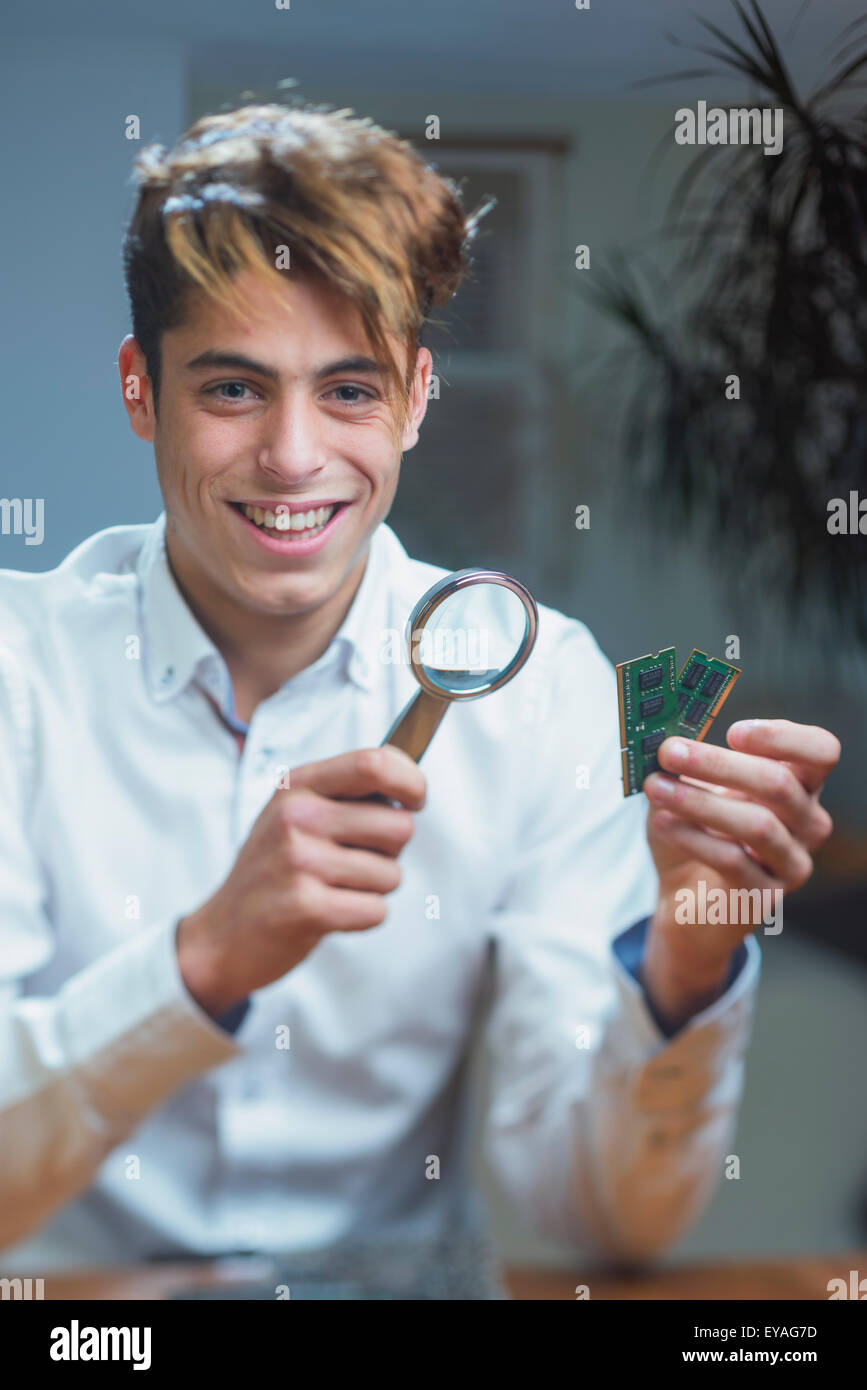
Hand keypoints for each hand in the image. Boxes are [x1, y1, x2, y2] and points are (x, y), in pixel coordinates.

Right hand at [177, 746, 425, 1019]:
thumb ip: (346, 794)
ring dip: (374, 888)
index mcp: (299, 785)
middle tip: (352, 861)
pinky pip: (376, 910)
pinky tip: (329, 913)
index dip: (411, 781)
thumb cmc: (272, 871)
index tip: (415, 800)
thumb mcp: (293, 814)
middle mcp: (297, 816)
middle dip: (391, 851)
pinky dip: (363, 917)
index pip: (375, 763)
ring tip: (333, 889)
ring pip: (392, 874)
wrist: (221, 935)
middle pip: (399, 825)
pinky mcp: (306, 907)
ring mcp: (299, 861)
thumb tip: (411, 784)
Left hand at [640, 718, 840, 1027]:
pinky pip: (734, 861)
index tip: (733, 731)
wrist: (684, 896)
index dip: (783, 737)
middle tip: (670, 752)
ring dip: (699, 801)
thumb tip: (663, 731)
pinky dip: (692, 837)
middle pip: (780, 783)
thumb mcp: (690, 786)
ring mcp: (792, 862)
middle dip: (718, 763)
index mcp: (798, 784)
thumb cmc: (693, 831)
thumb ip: (687, 759)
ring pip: (758, 824)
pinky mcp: (766, 896)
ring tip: (656, 788)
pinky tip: (662, 822)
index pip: (820, 751)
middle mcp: (806, 822)